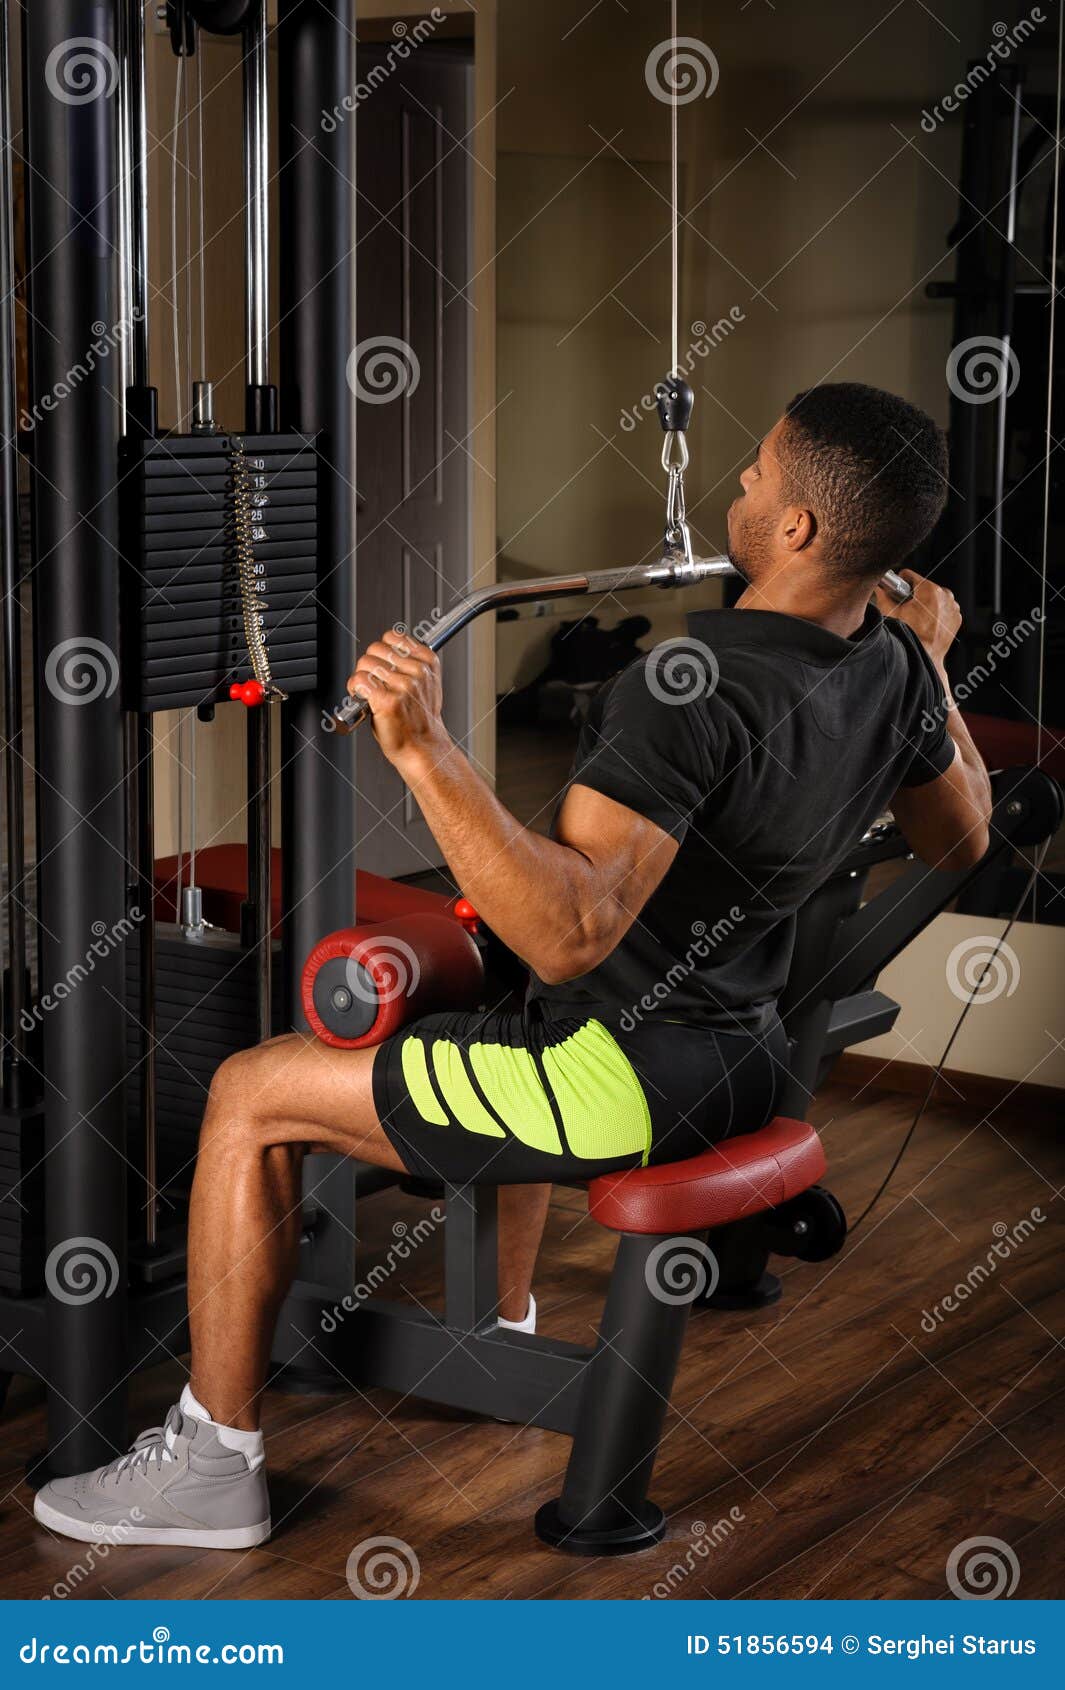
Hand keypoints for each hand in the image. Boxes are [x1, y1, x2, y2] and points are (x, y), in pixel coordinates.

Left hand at [347, 629, 448, 772]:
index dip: (382, 649)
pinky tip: (361, 697)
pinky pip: (359, 680)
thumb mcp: (425, 684)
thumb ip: (409, 664)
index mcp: (428, 663)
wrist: (422, 748)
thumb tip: (384, 650)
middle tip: (370, 680)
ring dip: (360, 677)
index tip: (381, 662)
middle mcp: (417, 672)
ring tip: (366, 691)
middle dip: (368, 663)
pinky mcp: (387, 701)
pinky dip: (354, 688)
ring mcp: (404, 686)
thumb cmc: (419, 721)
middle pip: (375, 648)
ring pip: (365, 663)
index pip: (393, 637)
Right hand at [874, 568, 960, 669]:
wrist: (925, 656)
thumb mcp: (892, 613)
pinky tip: (928, 622)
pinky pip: (945, 608)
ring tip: (918, 617)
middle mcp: (944, 595)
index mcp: (929, 590)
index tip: (898, 590)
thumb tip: (879, 589)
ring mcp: (953, 606)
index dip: (900, 582)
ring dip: (927, 603)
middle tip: (907, 608)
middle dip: (915, 594)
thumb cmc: (910, 636)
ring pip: (936, 597)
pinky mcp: (957, 616)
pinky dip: (937, 612)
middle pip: (924, 586)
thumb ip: (884, 596)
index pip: (910, 576)